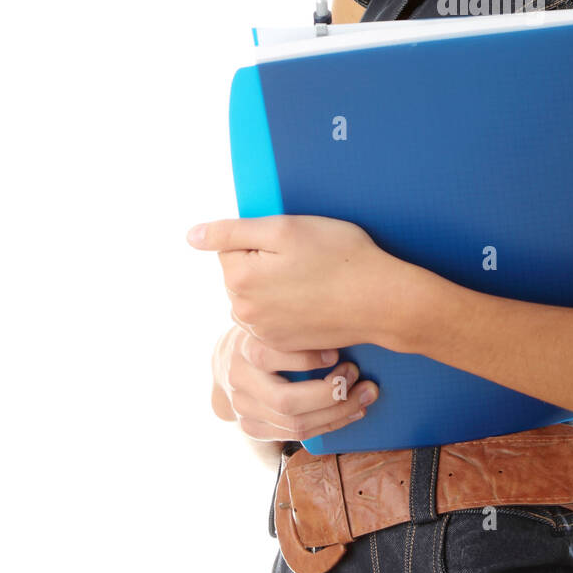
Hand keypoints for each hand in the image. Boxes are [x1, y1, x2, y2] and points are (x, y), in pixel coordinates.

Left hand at [187, 213, 415, 350]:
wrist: (381, 300)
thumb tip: (191, 236)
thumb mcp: (285, 229)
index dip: (262, 239)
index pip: (230, 246)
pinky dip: (289, 306)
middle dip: (265, 263)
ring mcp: (264, 332)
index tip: (292, 244)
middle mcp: (243, 312)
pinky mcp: (284, 344)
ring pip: (258, 295)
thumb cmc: (340, 256)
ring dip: (276, 286)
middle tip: (306, 260)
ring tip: (312, 281)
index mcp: (239, 279)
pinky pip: (274, 316)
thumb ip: (231, 231)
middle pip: (241, 273)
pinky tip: (315, 300)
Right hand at [211, 324, 377, 441]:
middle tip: (358, 376)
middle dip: (330, 394)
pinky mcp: (252, 428)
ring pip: (295, 423)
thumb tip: (348, 326)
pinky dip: (330, 424)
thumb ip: (299, 325)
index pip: (267, 356)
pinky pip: (296, 434)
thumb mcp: (275, 321)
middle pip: (285, 400)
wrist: (228, 362)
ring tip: (365, 395)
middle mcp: (240, 380)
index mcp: (244, 346)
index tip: (336, 353)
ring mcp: (243, 409)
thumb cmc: (266, 334)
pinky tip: (353, 412)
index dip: (304, 358)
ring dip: (338, 412)